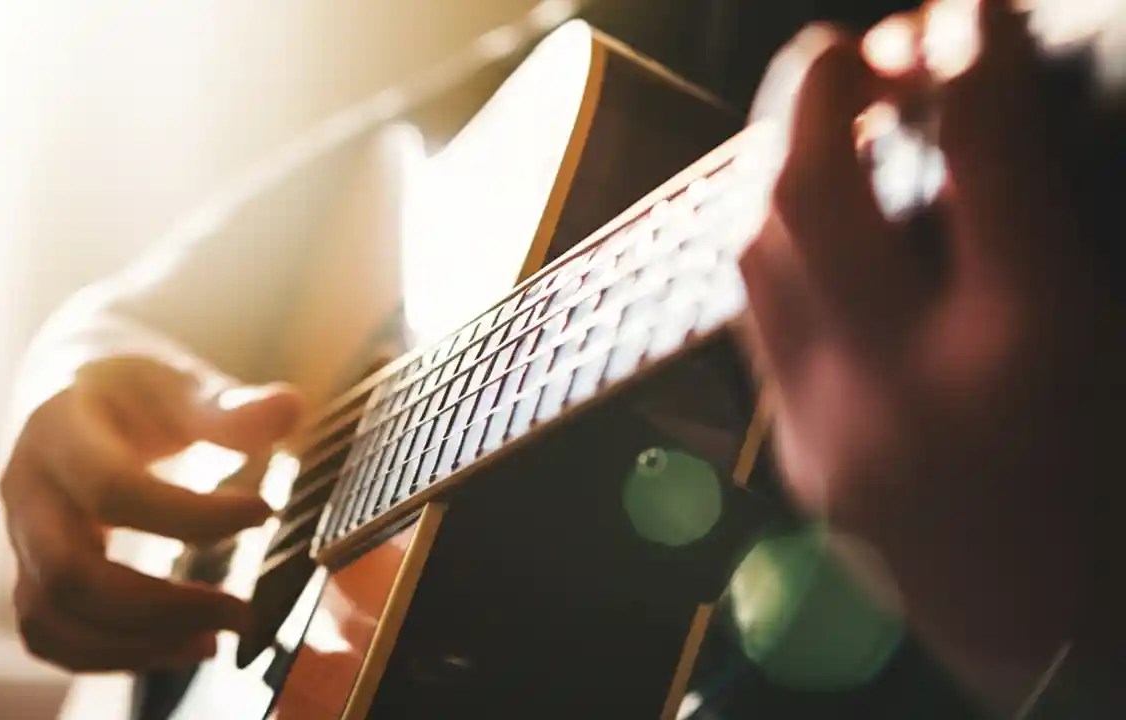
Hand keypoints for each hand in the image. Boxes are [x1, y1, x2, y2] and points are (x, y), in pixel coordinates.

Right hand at [0, 355, 301, 671]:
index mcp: (59, 428)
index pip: (115, 489)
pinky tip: (179, 645)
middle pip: (70, 574)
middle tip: (241, 612)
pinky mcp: (31, 572)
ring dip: (136, 644)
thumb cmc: (136, 391)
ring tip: (214, 640)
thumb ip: (231, 407)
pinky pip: (51, 634)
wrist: (75, 393)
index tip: (265, 511)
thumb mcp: (179, 383)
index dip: (192, 514)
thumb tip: (290, 408)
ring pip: (53, 617)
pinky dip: (111, 655)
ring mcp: (21, 537)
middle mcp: (26, 488)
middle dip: (161, 605)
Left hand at [740, 0, 1121, 708]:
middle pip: (813, 187)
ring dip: (779, 167)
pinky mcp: (805, 461)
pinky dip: (777, 253)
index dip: (970, 50)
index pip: (979, 149)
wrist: (1068, 661)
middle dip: (818, 89)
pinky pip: (758, 325)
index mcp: (1031, 347)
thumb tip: (996, 136)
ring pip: (757, 251)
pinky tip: (807, 232)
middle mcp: (909, 380)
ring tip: (816, 126)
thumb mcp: (1123, 348)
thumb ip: (1055, 237)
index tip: (964, 12)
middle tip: (845, 46)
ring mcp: (836, 426)